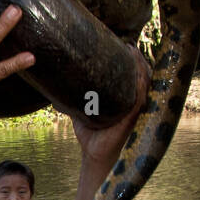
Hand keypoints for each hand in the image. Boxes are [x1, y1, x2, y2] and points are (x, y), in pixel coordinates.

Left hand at [73, 45, 149, 168]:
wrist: (92, 154)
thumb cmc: (91, 133)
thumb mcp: (82, 110)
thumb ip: (75, 97)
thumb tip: (54, 86)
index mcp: (125, 99)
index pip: (134, 76)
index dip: (133, 61)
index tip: (126, 45)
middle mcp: (134, 103)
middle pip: (143, 76)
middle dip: (138, 60)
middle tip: (129, 46)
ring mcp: (136, 110)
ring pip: (145, 84)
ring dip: (141, 67)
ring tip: (133, 52)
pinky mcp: (132, 118)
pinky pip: (140, 98)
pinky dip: (141, 85)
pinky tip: (138, 74)